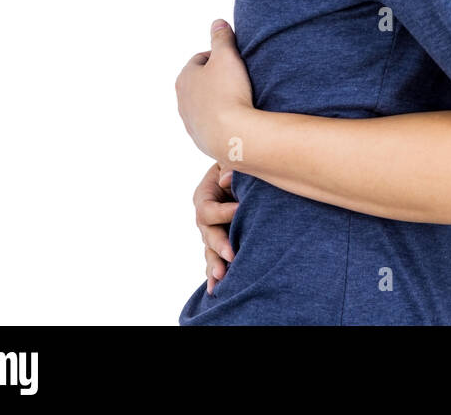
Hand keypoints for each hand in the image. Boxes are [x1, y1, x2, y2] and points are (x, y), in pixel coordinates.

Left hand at [175, 19, 254, 164]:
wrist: (231, 134)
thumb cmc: (228, 92)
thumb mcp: (227, 56)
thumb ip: (221, 37)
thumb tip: (217, 23)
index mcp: (185, 76)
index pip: (202, 59)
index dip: (221, 57)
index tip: (237, 61)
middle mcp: (182, 99)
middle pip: (202, 82)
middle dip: (219, 79)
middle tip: (241, 79)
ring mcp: (190, 121)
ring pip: (206, 103)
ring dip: (220, 99)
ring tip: (241, 99)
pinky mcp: (200, 138)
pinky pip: (212, 122)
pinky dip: (222, 118)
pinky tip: (237, 118)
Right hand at [195, 161, 237, 294]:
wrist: (246, 177)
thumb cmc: (240, 166)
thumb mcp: (233, 161)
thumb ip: (230, 168)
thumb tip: (225, 180)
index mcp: (204, 196)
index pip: (208, 209)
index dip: (223, 212)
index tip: (241, 209)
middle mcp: (204, 217)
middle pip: (207, 234)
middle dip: (219, 245)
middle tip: (232, 254)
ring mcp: (211, 232)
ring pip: (210, 251)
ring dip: (215, 264)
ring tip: (221, 277)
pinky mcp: (220, 242)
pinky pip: (215, 259)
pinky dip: (215, 273)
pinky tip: (215, 290)